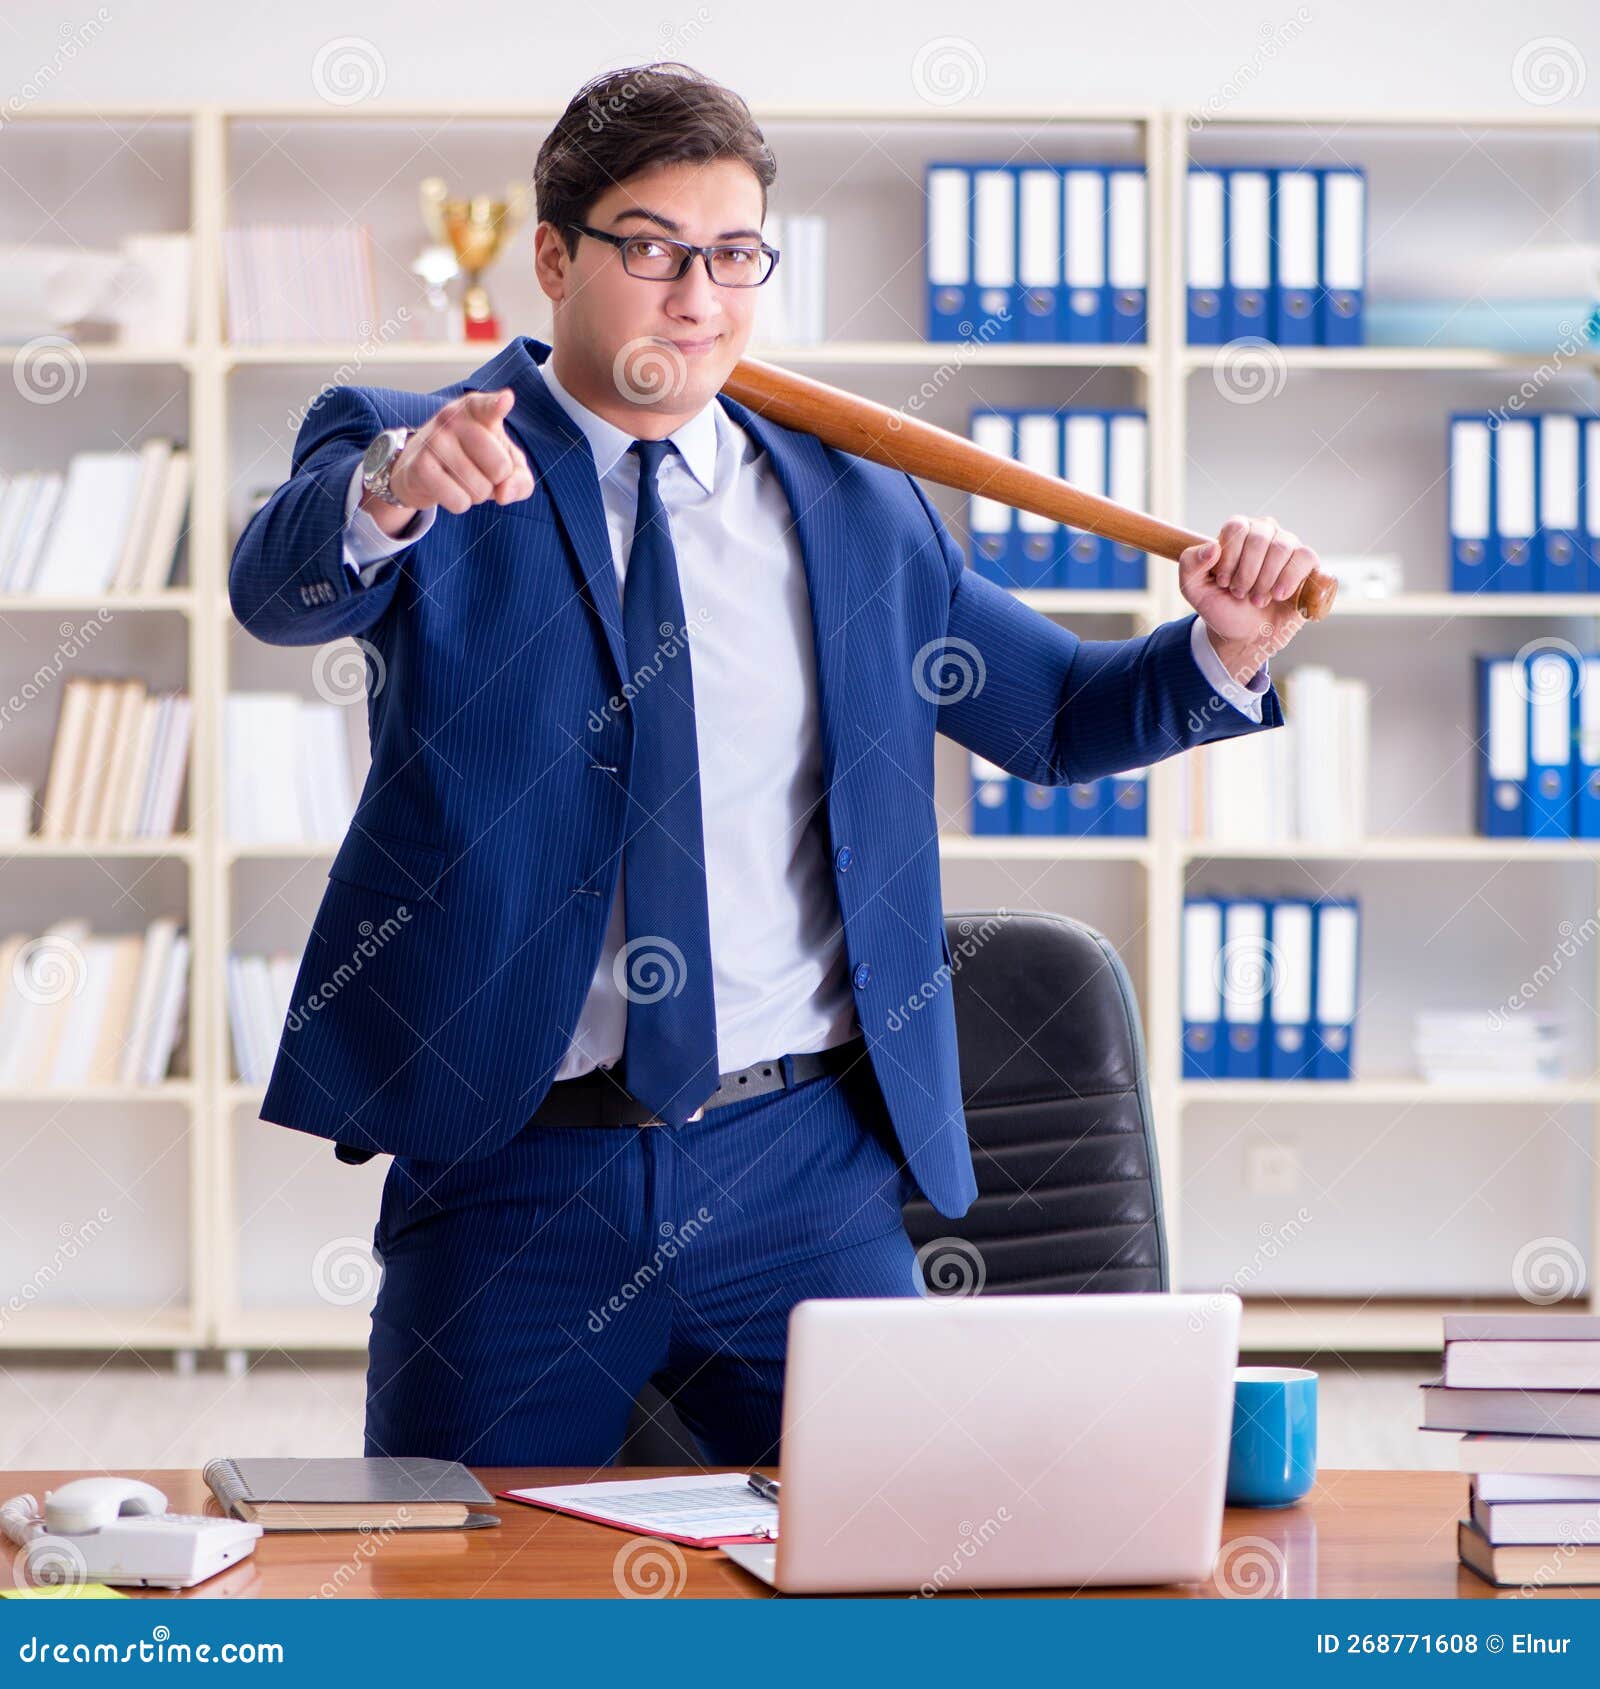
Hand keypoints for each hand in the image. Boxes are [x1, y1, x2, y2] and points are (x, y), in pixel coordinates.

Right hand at [385, 387, 535, 515]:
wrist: (421, 470)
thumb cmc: (473, 462)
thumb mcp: (505, 466)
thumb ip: (520, 479)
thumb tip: (504, 494)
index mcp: (476, 410)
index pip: (488, 407)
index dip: (497, 406)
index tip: (505, 400)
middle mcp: (453, 419)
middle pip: (500, 468)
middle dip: (496, 482)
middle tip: (478, 470)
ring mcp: (434, 441)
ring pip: (480, 490)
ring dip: (476, 494)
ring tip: (459, 477)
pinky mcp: (421, 466)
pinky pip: (460, 502)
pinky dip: (460, 503)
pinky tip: (446, 488)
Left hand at [1178, 514, 1317, 679]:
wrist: (1247, 634)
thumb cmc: (1222, 607)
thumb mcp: (1194, 589)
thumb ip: (1190, 564)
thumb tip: (1212, 547)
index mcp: (1238, 532)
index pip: (1236, 528)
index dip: (1229, 558)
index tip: (1224, 582)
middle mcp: (1264, 532)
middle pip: (1259, 537)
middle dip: (1247, 573)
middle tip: (1240, 593)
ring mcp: (1288, 545)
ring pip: (1282, 547)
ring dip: (1266, 579)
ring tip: (1258, 599)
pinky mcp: (1308, 563)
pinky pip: (1305, 557)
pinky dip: (1290, 578)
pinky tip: (1279, 595)